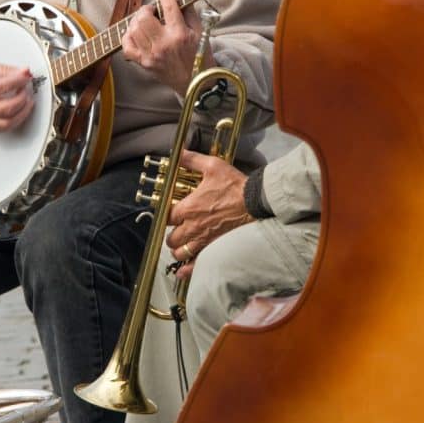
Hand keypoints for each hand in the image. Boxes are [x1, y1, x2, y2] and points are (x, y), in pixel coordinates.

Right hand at [0, 59, 34, 130]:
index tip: (27, 77)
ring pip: (8, 123)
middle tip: (27, 89)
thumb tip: (24, 72)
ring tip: (28, 102)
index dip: (20, 81)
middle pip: (8, 107)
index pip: (4, 86)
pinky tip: (20, 112)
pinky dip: (15, 121)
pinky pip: (3, 128)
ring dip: (23, 113)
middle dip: (23, 98)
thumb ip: (5, 70)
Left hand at [122, 0, 214, 93]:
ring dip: (137, 21)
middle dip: (146, 9)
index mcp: (179, 34)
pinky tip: (136, 34)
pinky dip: (128, 37)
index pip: (168, 7)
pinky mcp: (144, 63)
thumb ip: (189, 13)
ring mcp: (151, 55)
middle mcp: (163, 44)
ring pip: (133, 30)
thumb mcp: (200, 32)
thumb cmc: (200, 57)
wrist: (196, 83)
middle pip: (143, 17)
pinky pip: (127, 47)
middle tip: (153, 11)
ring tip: (145, 21)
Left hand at [166, 150, 253, 278]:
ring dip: (179, 249)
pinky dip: (187, 269)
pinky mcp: (215, 250)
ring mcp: (203, 241)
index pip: (166, 217)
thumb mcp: (213, 167)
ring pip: (180, 252)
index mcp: (189, 208)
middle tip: (178, 230)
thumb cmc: (235, 186)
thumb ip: (192, 160)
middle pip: (171, 238)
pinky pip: (195, 266)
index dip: (166, 216)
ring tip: (183, 245)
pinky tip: (183, 270)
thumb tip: (180, 152)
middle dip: (172, 234)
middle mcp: (193, 227)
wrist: (256, 203)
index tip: (171, 214)